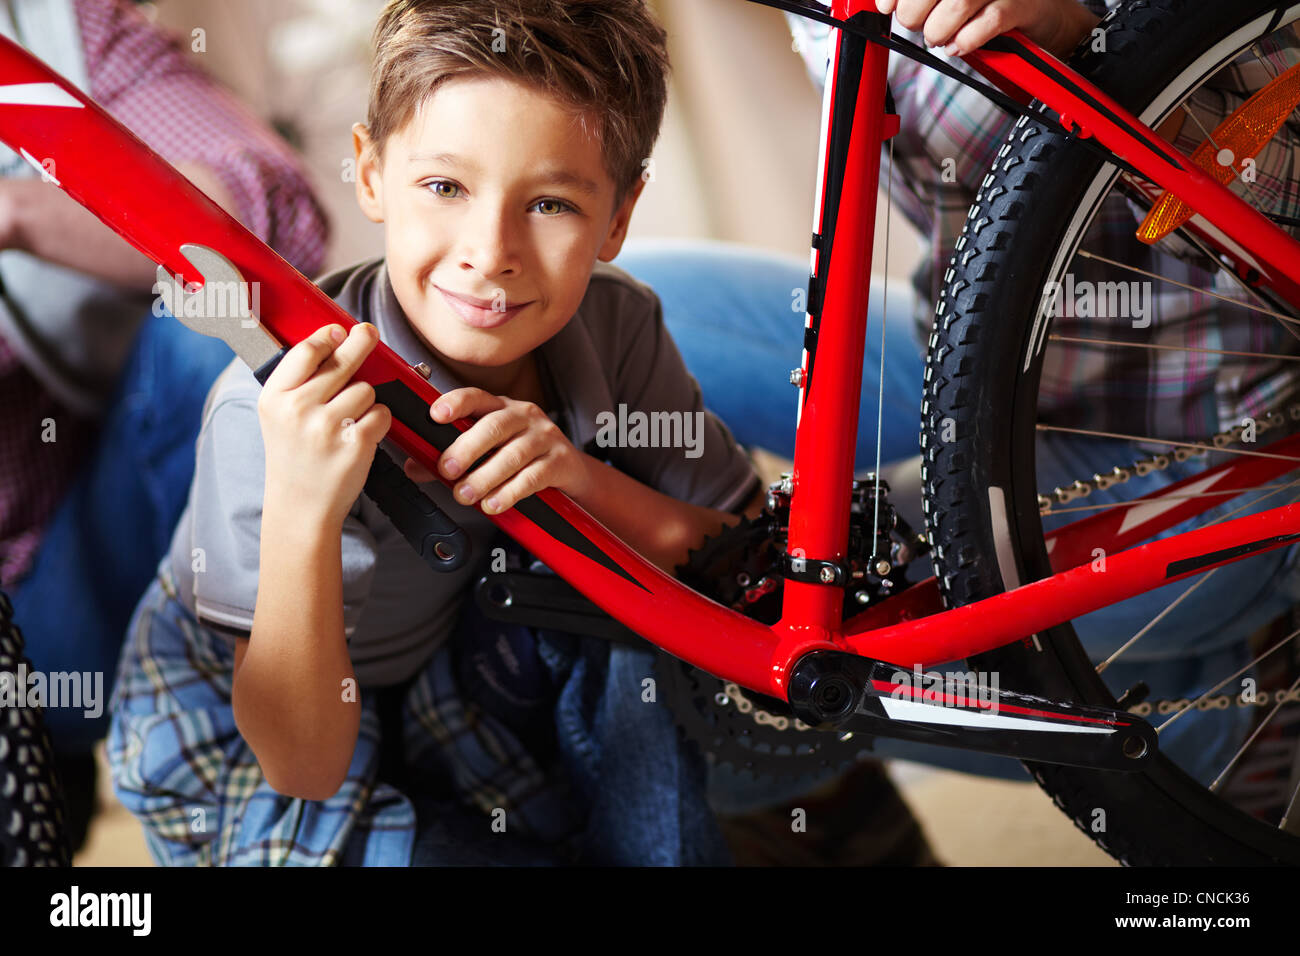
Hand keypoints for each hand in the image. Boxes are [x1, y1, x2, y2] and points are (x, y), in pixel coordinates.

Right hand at [257, 323, 391, 528]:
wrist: (300, 506)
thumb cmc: (294, 458)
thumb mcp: (278, 416)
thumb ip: (298, 382)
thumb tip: (331, 342)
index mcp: (275, 399)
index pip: (305, 352)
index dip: (326, 337)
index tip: (339, 330)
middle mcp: (298, 409)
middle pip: (342, 361)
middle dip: (360, 343)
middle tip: (369, 333)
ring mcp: (327, 427)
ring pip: (366, 389)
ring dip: (366, 400)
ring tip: (349, 420)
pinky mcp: (355, 444)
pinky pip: (381, 413)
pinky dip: (378, 422)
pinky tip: (361, 434)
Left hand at [402, 388, 591, 514]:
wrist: (569, 470)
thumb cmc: (522, 457)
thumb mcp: (488, 451)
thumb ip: (451, 458)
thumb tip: (414, 466)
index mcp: (501, 407)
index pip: (477, 397)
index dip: (456, 403)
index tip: (436, 415)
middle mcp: (524, 416)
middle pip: (494, 426)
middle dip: (467, 448)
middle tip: (446, 470)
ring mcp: (544, 437)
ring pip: (513, 454)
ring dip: (485, 477)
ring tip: (465, 494)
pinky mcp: (560, 461)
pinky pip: (533, 477)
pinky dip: (509, 492)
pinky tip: (494, 504)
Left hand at [877, 0, 1099, 58]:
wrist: (1039, 15)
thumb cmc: (988, 4)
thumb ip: (922, 0)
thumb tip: (886, 4)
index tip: (887, 6)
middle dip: (915, 13)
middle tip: (917, 26)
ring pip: (961, 0)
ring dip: (939, 28)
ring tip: (939, 37)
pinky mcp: (1022, 4)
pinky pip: (990, 20)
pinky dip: (967, 39)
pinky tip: (959, 46)